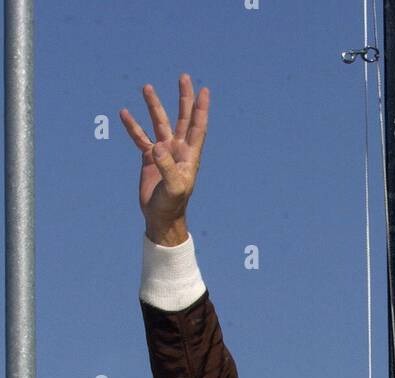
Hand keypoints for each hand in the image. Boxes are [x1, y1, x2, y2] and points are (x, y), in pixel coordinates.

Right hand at [119, 73, 208, 242]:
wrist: (160, 217)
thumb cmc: (172, 204)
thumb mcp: (173, 187)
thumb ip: (167, 165)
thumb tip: (158, 146)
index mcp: (189, 155)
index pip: (197, 126)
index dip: (201, 108)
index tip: (204, 90)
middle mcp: (178, 149)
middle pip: (183, 118)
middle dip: (184, 98)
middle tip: (184, 77)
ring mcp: (163, 152)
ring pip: (159, 123)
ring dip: (153, 106)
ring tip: (146, 87)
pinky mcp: (149, 158)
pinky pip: (140, 137)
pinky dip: (133, 126)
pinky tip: (124, 113)